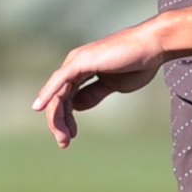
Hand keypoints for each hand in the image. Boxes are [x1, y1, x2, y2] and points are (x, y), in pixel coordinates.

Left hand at [32, 20, 166, 146]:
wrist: (151, 48)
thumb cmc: (136, 64)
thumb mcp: (112, 86)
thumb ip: (93, 94)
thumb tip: (75, 107)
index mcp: (82, 71)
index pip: (66, 98)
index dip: (66, 119)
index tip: (70, 137)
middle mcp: (74, 65)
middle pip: (58, 98)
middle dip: (59, 122)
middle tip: (64, 143)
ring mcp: (76, 62)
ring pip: (57, 93)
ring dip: (56, 117)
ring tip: (62, 137)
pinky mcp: (81, 61)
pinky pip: (59, 80)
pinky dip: (48, 94)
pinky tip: (40, 108)